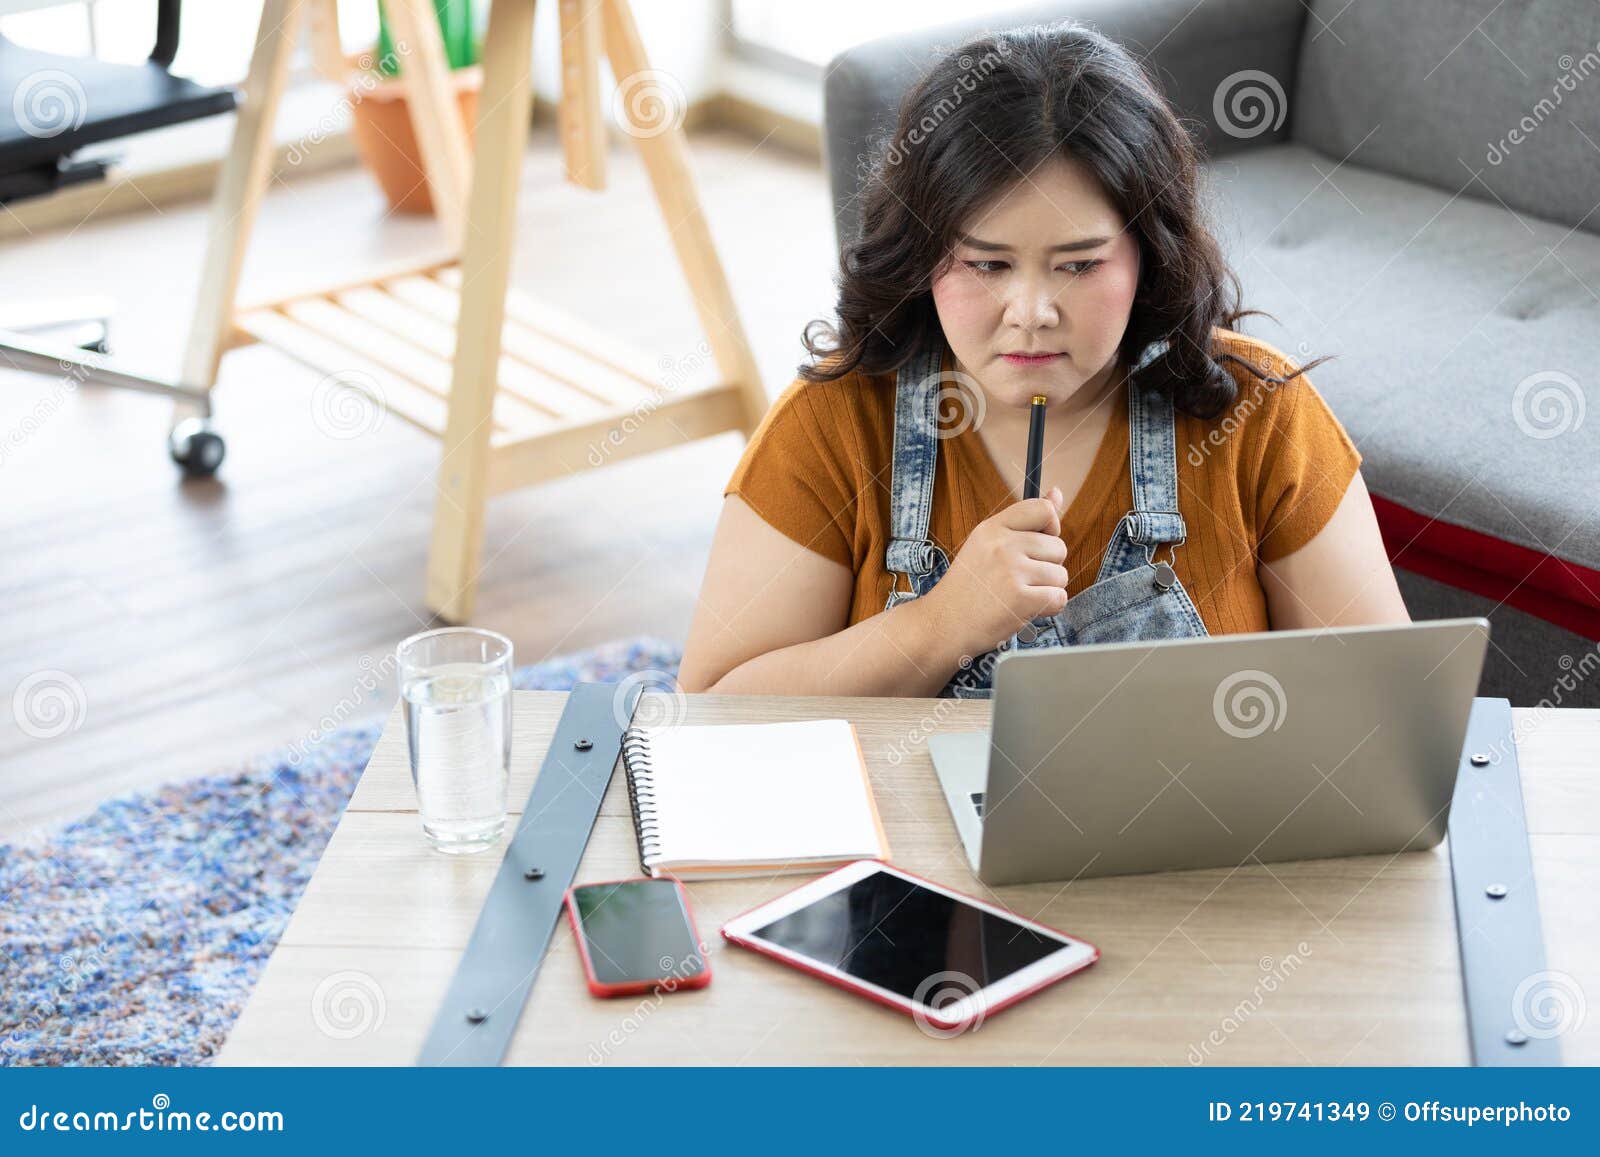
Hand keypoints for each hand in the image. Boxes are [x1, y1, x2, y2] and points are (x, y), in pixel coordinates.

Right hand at [913, 486, 1068, 658]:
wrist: (942, 625)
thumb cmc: (968, 586)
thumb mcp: (986, 544)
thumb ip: (1024, 521)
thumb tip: (1057, 492)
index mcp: (992, 528)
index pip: (1043, 509)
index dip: (1050, 527)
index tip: (1037, 544)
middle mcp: (1002, 545)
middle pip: (1058, 547)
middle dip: (1047, 566)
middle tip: (1018, 579)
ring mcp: (1012, 571)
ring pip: (1061, 575)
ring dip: (1047, 590)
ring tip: (1018, 595)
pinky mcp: (1021, 599)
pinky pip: (1059, 598)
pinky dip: (1047, 608)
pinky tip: (1024, 610)